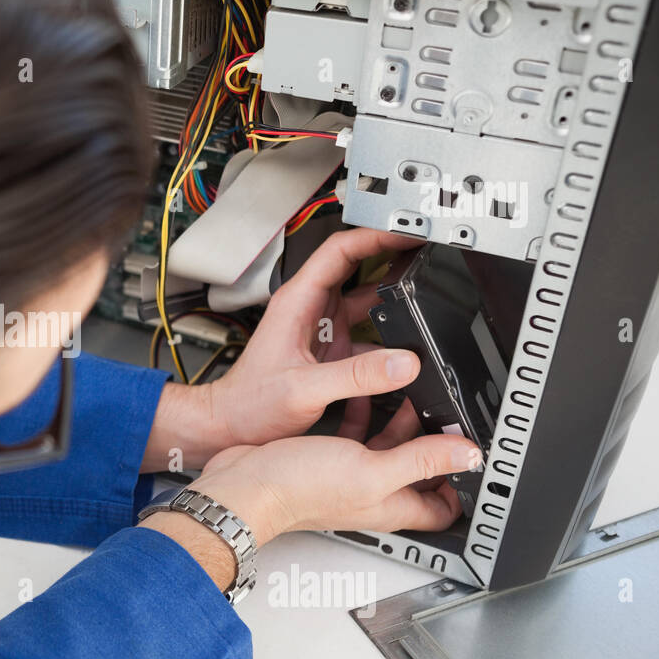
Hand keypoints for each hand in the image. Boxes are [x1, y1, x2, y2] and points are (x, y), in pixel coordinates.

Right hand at [143, 421, 480, 591]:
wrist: (243, 485)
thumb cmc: (297, 487)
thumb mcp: (372, 469)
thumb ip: (422, 460)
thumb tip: (468, 454)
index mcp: (389, 504)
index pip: (442, 508)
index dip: (463, 487)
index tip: (473, 456)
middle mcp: (370, 493)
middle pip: (417, 472)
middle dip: (435, 444)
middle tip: (445, 414)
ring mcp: (345, 477)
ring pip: (387, 450)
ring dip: (402, 424)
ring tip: (413, 396)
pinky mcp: (322, 459)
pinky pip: (354, 436)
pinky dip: (364, 415)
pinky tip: (362, 396)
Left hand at [211, 227, 427, 443]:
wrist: (231, 425)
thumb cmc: (248, 403)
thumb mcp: (303, 389)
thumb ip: (354, 377)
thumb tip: (403, 363)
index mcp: (297, 302)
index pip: (340, 251)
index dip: (376, 237)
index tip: (407, 233)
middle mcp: (310, 309)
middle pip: (357, 269)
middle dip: (392, 259)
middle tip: (427, 257)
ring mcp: (322, 328)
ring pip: (364, 301)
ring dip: (393, 298)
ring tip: (427, 294)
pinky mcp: (330, 350)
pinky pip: (366, 333)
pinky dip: (388, 335)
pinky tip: (407, 343)